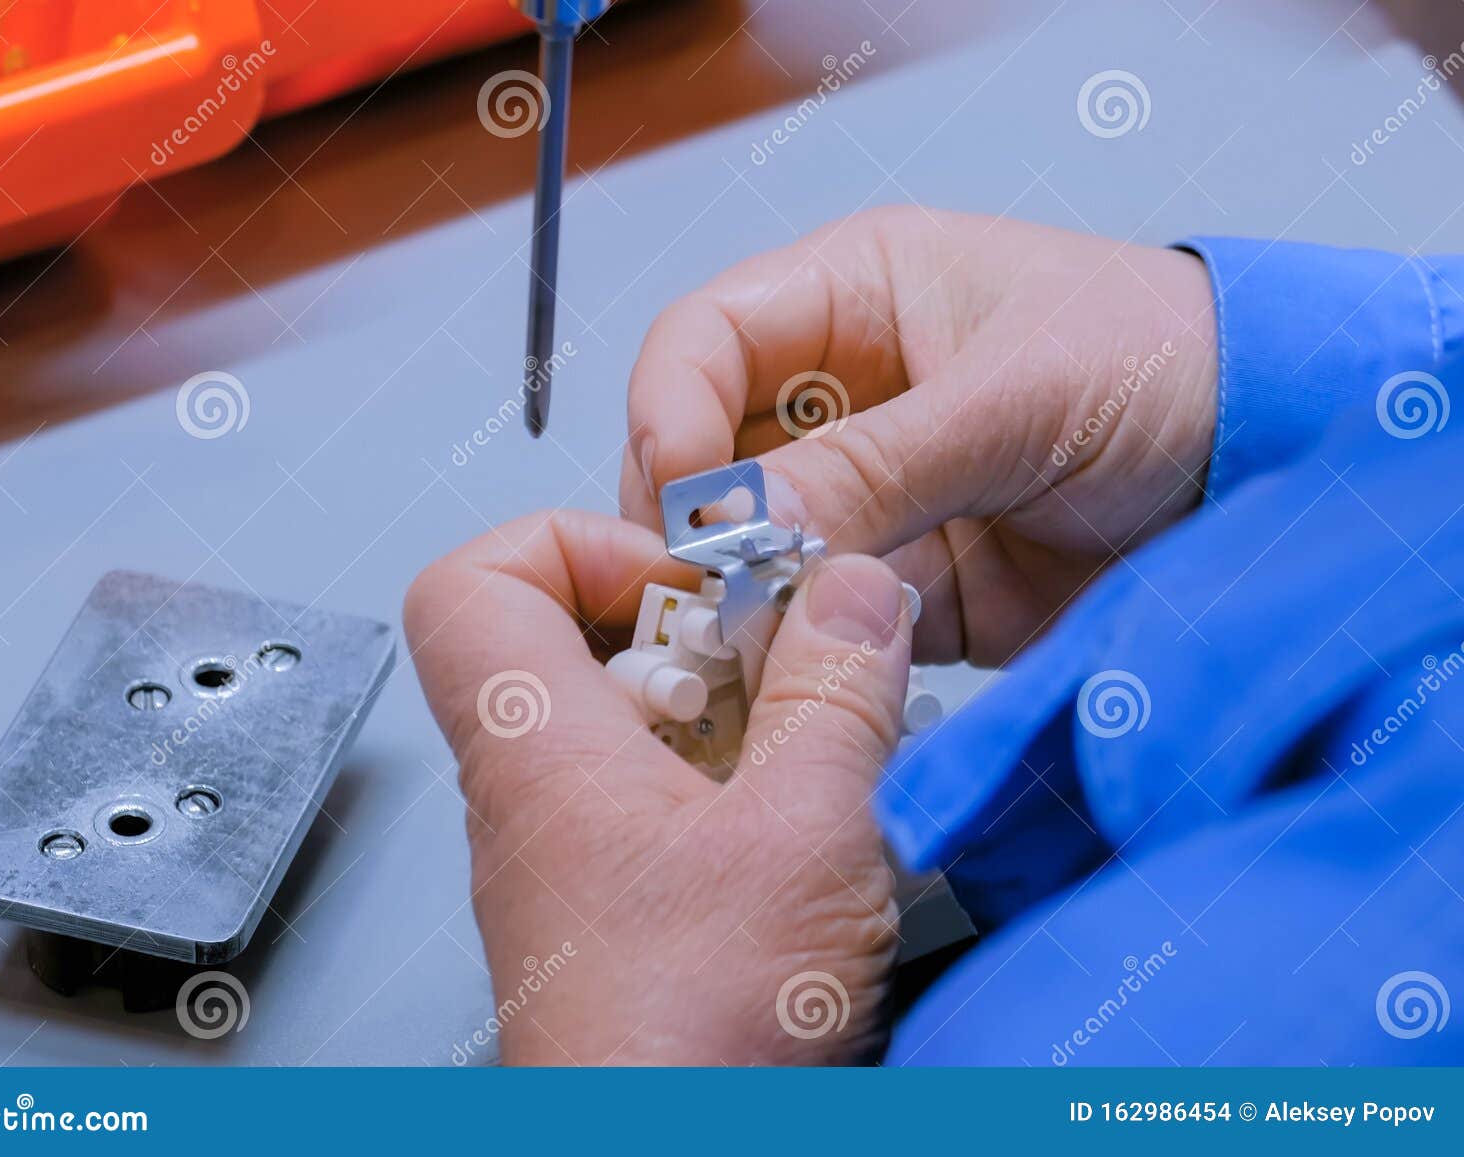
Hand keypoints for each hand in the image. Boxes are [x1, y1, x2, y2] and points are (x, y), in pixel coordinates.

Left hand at [404, 511, 913, 1064]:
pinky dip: (733, 782)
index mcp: (541, 748)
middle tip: (770, 652)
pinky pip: (658, 798)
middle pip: (567, 638)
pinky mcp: (617, 906)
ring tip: (806, 742)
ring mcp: (572, 853)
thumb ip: (834, 695)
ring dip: (727, 711)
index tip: (683, 574)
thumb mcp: (804, 836)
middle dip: (689, 629)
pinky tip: (807, 821)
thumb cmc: (686, 1043)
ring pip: (626, 722)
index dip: (576, 543)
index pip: (476, 580)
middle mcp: (536, 795)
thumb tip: (851, 594)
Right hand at [620, 207, 1217, 665]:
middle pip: (708, 460)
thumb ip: (876, 461)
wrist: (1274, 472)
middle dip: (698, 525)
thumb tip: (740, 528)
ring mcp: (870, 499)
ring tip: (756, 641)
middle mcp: (842, 399)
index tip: (679, 495)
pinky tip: (809, 672)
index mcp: (853, 300)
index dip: (671, 412)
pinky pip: (821, 622)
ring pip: (753, 552)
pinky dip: (806, 652)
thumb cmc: (1162, 365)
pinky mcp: (905, 586)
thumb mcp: (1015, 393)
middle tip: (708, 588)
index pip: (704, 344)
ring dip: (745, 599)